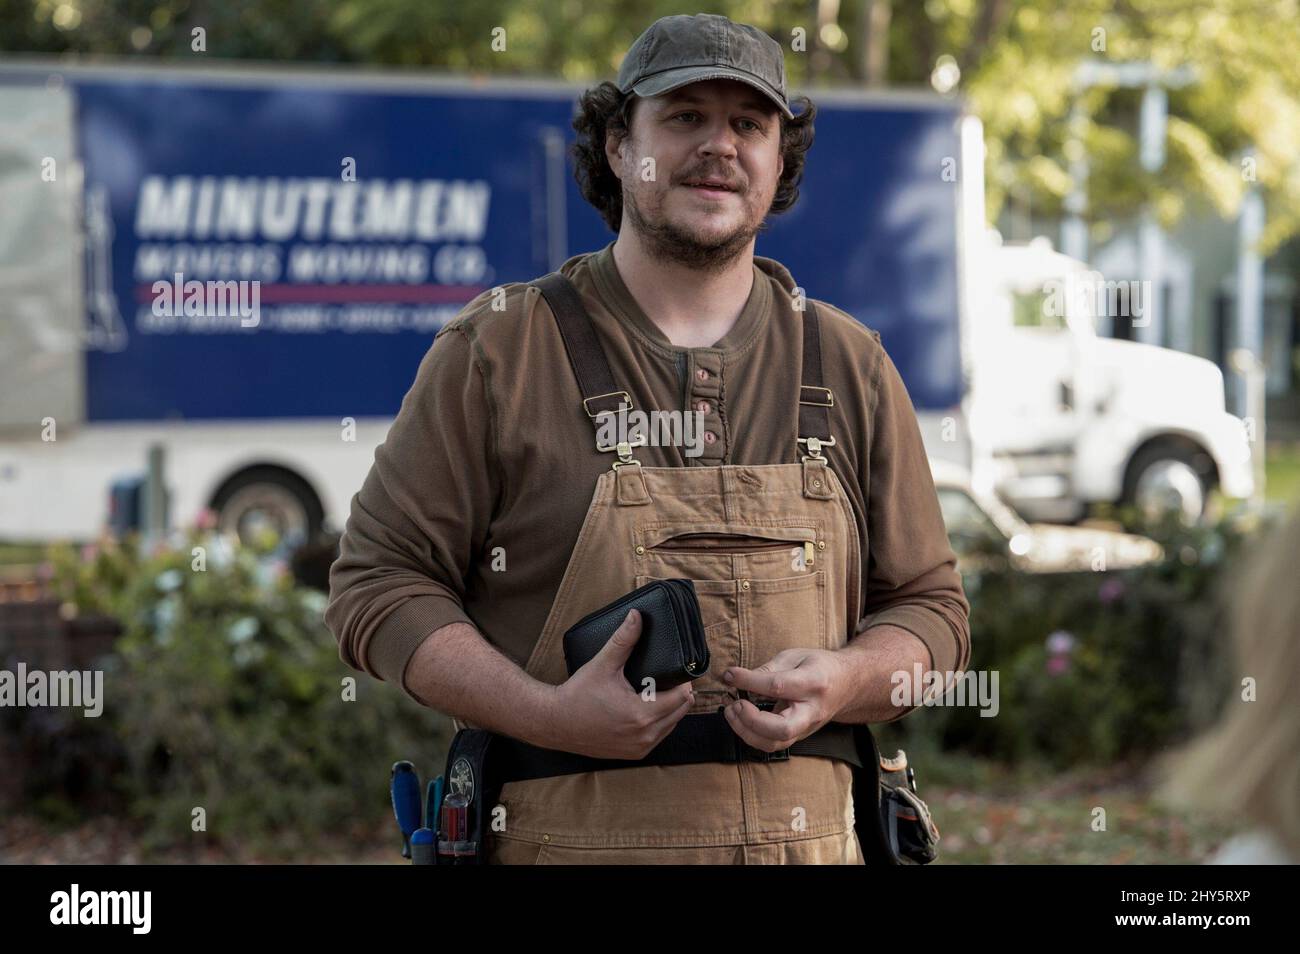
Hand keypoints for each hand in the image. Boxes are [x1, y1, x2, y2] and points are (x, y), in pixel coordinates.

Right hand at [545, 609, 695, 759]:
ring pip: (671, 726)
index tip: (677, 671)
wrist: (555, 723)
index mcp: (641, 713)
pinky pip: (658, 737)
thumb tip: (637, 616)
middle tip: (667, 678)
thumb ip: (623, 639)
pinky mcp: (633, 754)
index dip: (683, 682)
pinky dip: (658, 723)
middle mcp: (644, 735)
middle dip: (679, 694)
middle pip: (680, 712)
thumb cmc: (578, 695)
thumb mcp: (603, 665)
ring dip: (670, 709)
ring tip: (657, 691)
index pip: (682, 698)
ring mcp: (639, 748)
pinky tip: (648, 709)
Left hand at [721, 649, 851, 752]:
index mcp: (813, 683)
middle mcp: (811, 710)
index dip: (749, 681)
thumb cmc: (820, 666)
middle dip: (751, 720)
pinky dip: (751, 735)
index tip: (730, 675)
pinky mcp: (798, 736)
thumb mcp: (795, 656)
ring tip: (731, 712)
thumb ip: (768, 667)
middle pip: (782, 729)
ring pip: (775, 743)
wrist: (847, 684)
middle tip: (736, 703)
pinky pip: (772, 744)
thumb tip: (738, 677)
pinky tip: (741, 720)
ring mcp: (806, 727)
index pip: (777, 686)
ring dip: (746, 732)